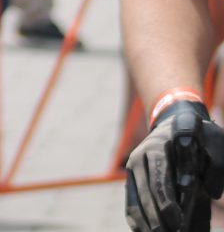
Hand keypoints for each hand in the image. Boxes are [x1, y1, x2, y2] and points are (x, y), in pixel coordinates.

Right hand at [126, 102, 223, 230]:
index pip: (159, 176)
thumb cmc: (199, 136)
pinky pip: (131, 204)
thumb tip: (212, 193)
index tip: (178, 220)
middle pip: (146, 193)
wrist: (174, 125)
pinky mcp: (132, 180)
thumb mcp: (214, 141)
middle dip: (158, 218)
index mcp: (157, 146)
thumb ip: (217, 164)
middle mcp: (139, 156)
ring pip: (135, 201)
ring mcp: (133, 168)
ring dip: (148, 223)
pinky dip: (138, 222)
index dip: (166, 200)